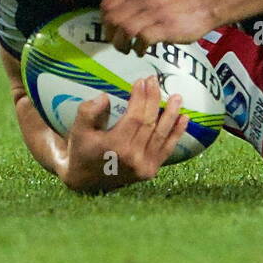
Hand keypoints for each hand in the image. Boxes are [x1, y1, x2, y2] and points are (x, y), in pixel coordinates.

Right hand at [61, 75, 186, 192]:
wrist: (84, 183)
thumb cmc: (81, 151)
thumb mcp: (78, 130)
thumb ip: (87, 112)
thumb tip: (104, 97)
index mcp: (115, 147)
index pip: (135, 117)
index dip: (140, 97)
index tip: (141, 81)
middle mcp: (132, 158)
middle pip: (149, 122)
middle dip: (154, 99)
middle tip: (154, 80)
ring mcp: (143, 167)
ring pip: (161, 135)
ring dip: (171, 114)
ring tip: (177, 96)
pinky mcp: (150, 171)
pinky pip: (167, 150)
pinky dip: (177, 134)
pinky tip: (184, 118)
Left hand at [101, 0, 218, 54]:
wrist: (203, 4)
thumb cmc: (174, 1)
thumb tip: (111, 18)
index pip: (107, 4)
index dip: (105, 21)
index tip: (111, 30)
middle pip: (113, 19)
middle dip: (111, 35)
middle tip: (118, 42)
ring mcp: (155, 11)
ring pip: (125, 30)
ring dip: (122, 44)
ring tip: (128, 49)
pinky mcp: (165, 27)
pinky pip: (141, 40)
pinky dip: (138, 49)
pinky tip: (142, 50)